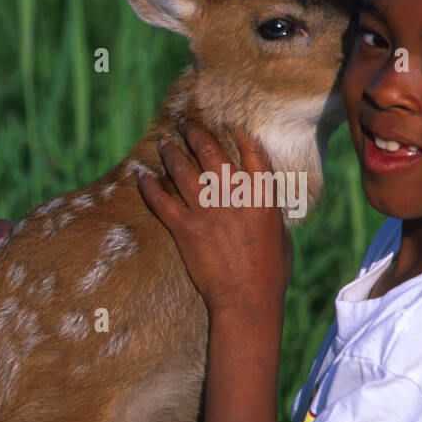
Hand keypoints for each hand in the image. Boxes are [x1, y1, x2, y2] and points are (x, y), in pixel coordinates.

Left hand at [136, 119, 292, 313]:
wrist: (246, 299)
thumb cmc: (271, 274)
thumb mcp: (282, 237)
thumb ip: (269, 214)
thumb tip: (263, 205)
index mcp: (261, 196)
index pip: (252, 153)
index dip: (241, 136)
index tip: (232, 125)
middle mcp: (232, 195)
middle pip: (211, 152)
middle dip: (196, 133)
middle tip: (185, 123)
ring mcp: (207, 210)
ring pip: (183, 170)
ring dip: (171, 152)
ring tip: (165, 141)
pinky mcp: (185, 228)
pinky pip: (161, 201)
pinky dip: (148, 187)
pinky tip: (140, 175)